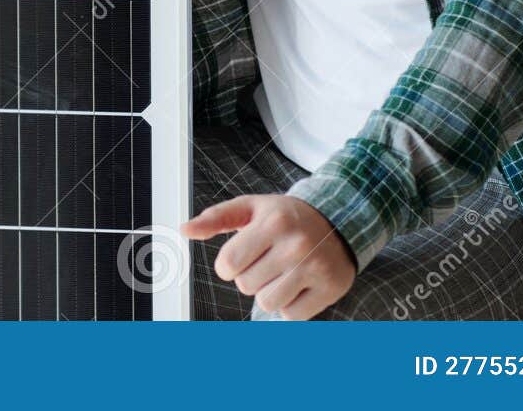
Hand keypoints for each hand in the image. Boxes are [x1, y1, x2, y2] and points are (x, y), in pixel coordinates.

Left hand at [182, 193, 356, 319]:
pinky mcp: (330, 289)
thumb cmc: (286, 217)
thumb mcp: (251, 208)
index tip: (240, 256)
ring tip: (281, 272)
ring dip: (268, 292)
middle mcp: (296, 245)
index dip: (228, 265)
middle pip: (246, 285)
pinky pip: (292, 316)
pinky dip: (290, 305)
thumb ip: (216, 218)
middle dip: (250, 276)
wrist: (337, 222)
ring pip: (268, 303)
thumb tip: (185, 229)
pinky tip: (298, 284)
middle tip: (267, 259)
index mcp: (273, 222)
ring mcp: (315, 268)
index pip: (229, 263)